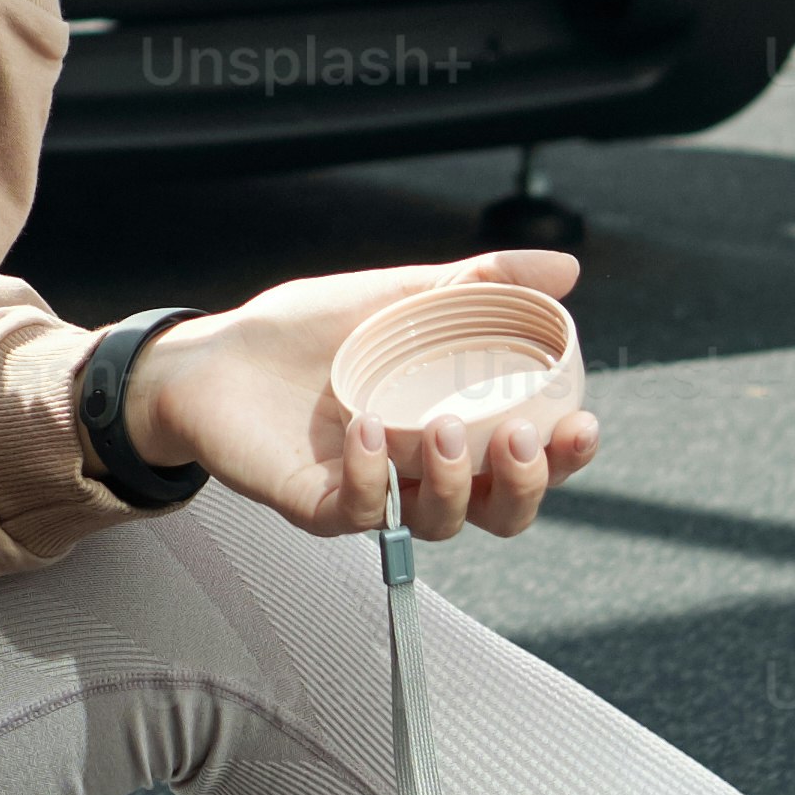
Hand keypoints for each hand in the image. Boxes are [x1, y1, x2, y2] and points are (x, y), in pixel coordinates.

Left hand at [120, 250, 596, 541]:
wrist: (212, 354)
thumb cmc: (306, 333)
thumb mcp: (401, 296)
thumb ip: (480, 286)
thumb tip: (567, 271)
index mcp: (452, 427)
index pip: (526, 460)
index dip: (564, 457)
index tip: (582, 423)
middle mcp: (422, 472)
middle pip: (499, 512)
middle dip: (525, 486)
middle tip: (523, 439)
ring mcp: (374, 493)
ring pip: (439, 523)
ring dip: (454, 484)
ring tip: (440, 427)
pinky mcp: (320, 507)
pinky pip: (362, 512)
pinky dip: (370, 473)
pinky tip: (366, 427)